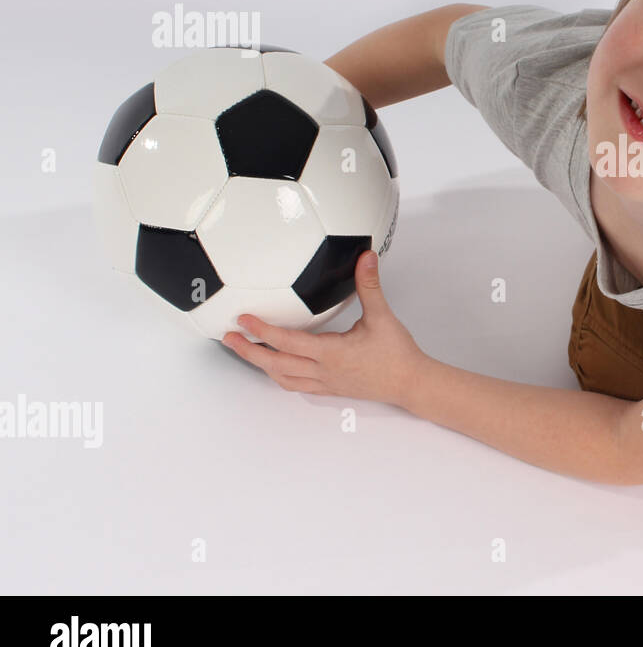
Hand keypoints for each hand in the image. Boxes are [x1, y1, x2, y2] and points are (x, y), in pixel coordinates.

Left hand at [221, 250, 425, 406]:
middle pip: (275, 364)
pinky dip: (279, 376)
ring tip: (244, 351)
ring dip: (260, 365)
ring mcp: (325, 382)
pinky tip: (274, 369)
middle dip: (248, 351)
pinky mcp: (330, 388)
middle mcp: (323, 370)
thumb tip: (365, 258)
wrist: (411, 383)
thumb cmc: (397, 354)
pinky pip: (296, 385)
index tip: (243, 319)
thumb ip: (369, 285)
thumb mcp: (382, 316)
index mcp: (331, 352)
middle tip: (228, 338)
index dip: (262, 330)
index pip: (288, 342)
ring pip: (282, 378)